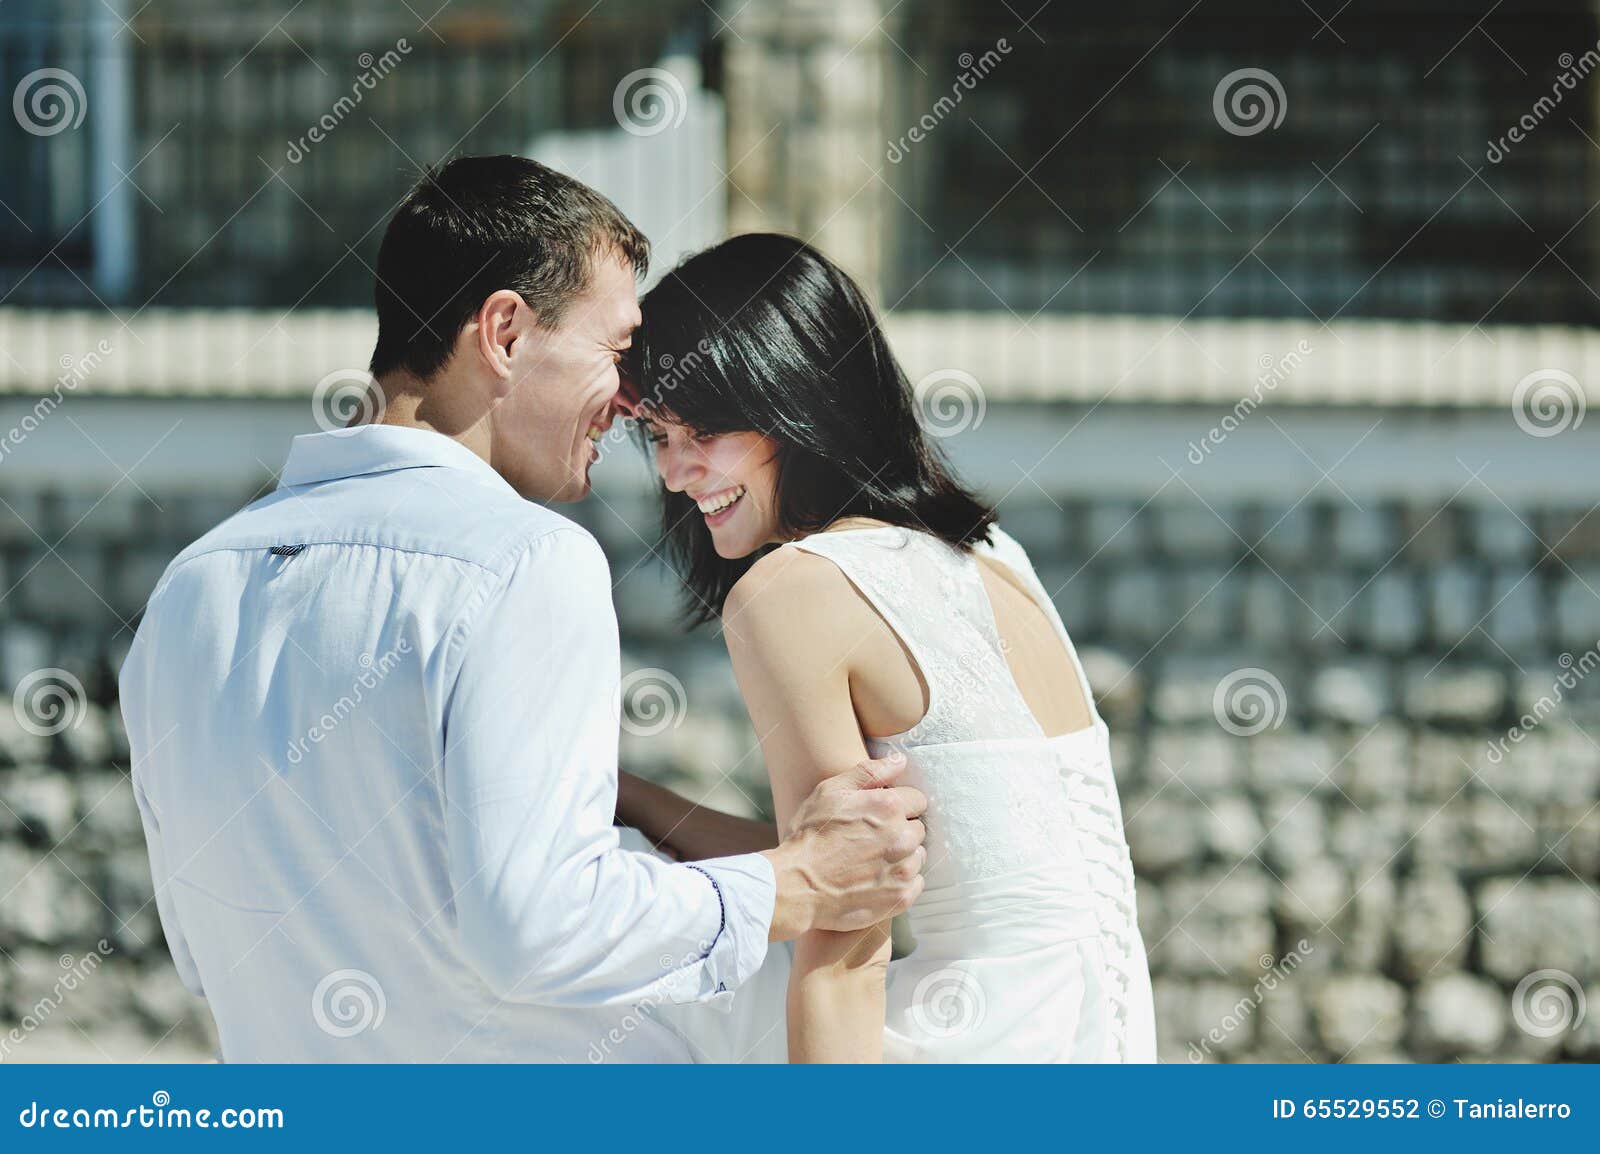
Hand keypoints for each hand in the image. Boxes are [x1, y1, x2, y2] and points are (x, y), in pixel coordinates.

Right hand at [762, 754, 927, 939]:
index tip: (881, 815)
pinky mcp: (901, 897)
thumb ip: (869, 772)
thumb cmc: (810, 837)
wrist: (797, 886)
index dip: (899, 805)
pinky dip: (901, 881)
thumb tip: (900, 760)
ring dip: (903, 856)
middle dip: (901, 830)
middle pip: (918, 828)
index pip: (918, 800)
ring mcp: (903, 870)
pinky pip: (916, 883)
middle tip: (873, 839)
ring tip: (873, 861)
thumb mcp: (830, 792)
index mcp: (889, 807)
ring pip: (918, 856)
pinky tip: (877, 879)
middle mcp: (902, 837)